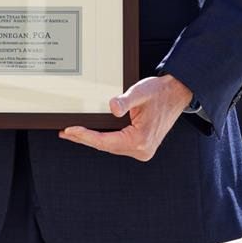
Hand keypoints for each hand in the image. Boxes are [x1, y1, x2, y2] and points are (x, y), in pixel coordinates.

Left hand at [58, 74, 192, 161]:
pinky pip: (117, 144)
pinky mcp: (140, 145)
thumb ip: (125, 100)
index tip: (70, 130)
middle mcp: (141, 150)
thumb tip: (112, 107)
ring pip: (111, 147)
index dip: (86, 136)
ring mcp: (142, 150)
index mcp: (141, 141)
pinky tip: (92, 134)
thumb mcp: (140, 92)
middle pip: (106, 147)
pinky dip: (103, 139)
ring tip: (73, 133)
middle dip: (85, 139)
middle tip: (65, 133)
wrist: (176, 94)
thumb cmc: (159, 92)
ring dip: (92, 140)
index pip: (106, 142)